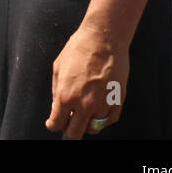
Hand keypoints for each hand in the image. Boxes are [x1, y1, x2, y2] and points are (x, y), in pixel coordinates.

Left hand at [45, 24, 128, 138]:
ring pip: (94, 129)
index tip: (54, 122)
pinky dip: (103, 118)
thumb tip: (57, 106)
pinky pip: (109, 120)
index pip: (57, 124)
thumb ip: (56, 91)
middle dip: (69, 130)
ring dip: (87, 124)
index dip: (54, 125)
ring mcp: (103, 105)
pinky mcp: (117, 101)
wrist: (104, 39)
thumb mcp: (58, 68)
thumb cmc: (78, 49)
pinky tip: (98, 108)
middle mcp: (84, 105)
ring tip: (84, 113)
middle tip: (69, 122)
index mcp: (66, 96)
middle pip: (75, 133)